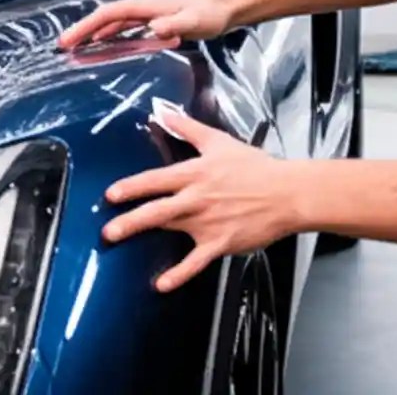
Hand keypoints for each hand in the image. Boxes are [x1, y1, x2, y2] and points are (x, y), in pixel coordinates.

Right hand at [59, 0, 238, 48]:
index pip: (107, 14)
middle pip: (104, 18)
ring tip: (76, 49)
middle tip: (63, 47)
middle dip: (82, 30)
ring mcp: (146, 14)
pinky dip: (109, 36)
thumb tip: (153, 28)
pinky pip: (123, 28)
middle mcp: (142, 7)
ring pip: (111, 23)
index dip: (85, 26)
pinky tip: (104, 46)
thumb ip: (175, 24)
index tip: (68, 40)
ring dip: (93, 34)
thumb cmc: (212, 13)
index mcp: (145, 5)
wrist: (228, 8)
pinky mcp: (153, 21)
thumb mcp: (195, 20)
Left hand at [102, 112, 301, 291]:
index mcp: (194, 173)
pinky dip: (178, 274)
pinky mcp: (220, 242)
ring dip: (142, 236)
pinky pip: (195, 262)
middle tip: (107, 230)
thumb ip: (187, 127)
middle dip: (129, 219)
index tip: (110, 194)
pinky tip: (161, 284)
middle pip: (156, 209)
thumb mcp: (218, 141)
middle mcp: (196, 198)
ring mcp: (208, 222)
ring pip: (169, 229)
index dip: (131, 187)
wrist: (289, 193)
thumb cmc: (256, 168)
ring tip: (116, 245)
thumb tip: (163, 112)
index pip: (155, 180)